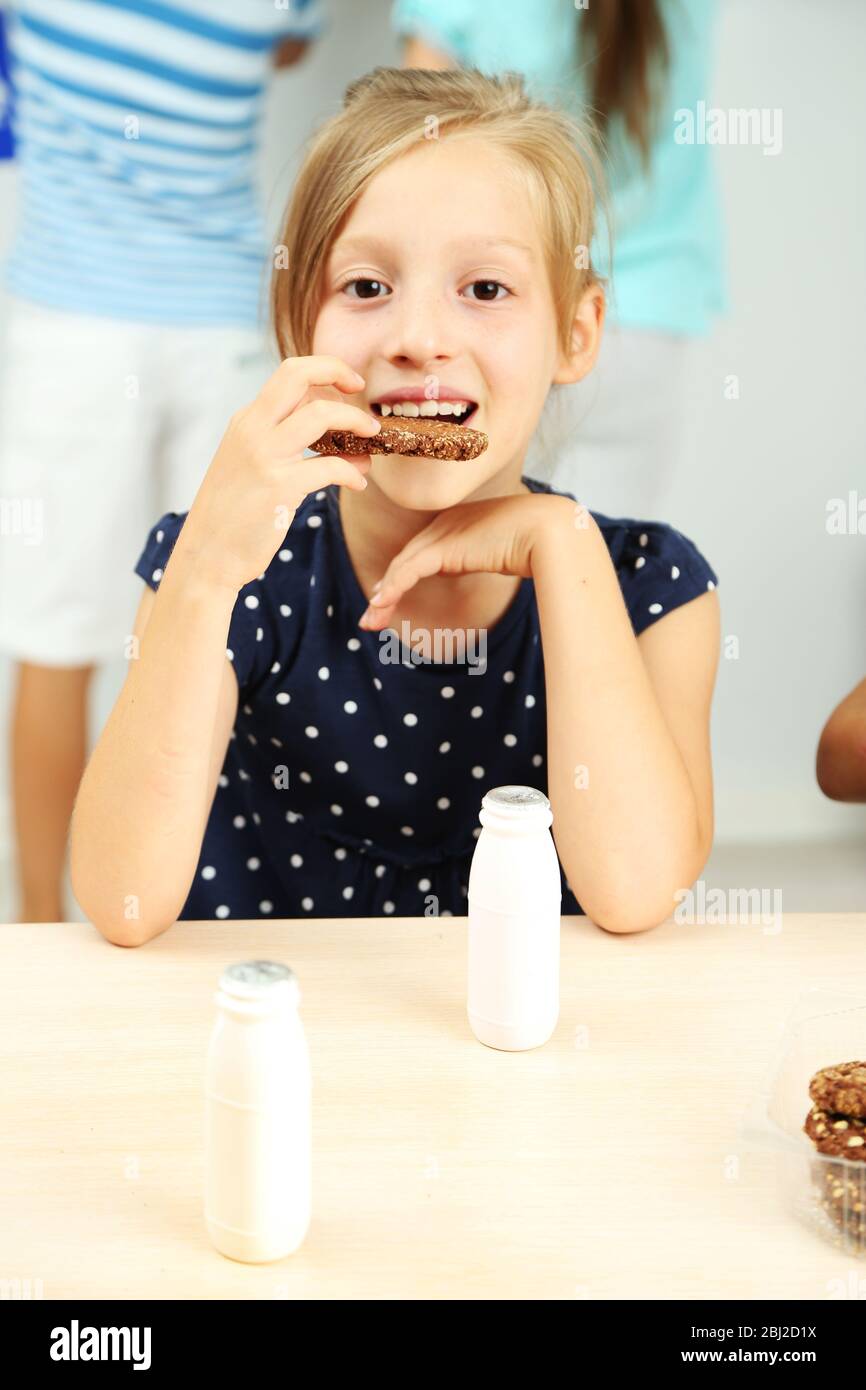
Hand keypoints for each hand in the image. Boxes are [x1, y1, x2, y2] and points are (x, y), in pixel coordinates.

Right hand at [178, 355, 379, 594]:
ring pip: (321, 415)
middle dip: (338, 372)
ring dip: (356, 423)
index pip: (289, 373)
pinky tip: (358, 483)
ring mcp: (264, 456)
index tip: (349, 384)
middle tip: (363, 392)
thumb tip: (334, 434)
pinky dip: (353, 473)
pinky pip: (331, 467)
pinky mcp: (279, 487)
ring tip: (372, 440)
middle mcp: (252, 429)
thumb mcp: (247, 464)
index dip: (325, 369)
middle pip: (298, 374)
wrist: (207, 555)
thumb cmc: (233, 515)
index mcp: (246, 420)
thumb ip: (280, 442)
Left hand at [358, 492, 575, 629]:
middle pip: (403, 561)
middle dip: (385, 592)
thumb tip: (463, 568)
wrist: (548, 530)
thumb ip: (474, 556)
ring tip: (371, 621)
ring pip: (402, 567)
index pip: (418, 554)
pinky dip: (394, 587)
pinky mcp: (444, 546)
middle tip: (370, 619)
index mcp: (455, 523)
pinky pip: (410, 570)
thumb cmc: (534, 541)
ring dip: (384, 596)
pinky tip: (382, 603)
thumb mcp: (495, 551)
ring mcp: (443, 532)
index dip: (399, 580)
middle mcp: (444, 524)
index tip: (386, 603)